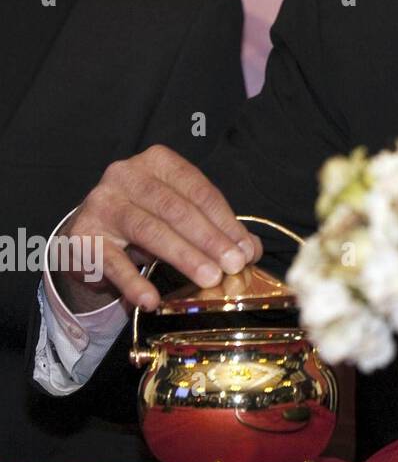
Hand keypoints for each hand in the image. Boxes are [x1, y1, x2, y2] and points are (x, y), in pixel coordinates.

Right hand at [52, 145, 262, 313]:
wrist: (89, 235)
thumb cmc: (146, 219)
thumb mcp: (181, 215)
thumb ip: (216, 227)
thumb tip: (250, 250)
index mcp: (158, 162)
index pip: (199, 191)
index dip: (226, 222)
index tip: (246, 250)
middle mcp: (127, 176)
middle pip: (177, 209)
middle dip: (209, 240)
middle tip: (233, 266)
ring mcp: (102, 204)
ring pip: (150, 230)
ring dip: (184, 257)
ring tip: (209, 278)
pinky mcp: (83, 237)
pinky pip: (112, 262)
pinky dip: (134, 283)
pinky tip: (152, 299)